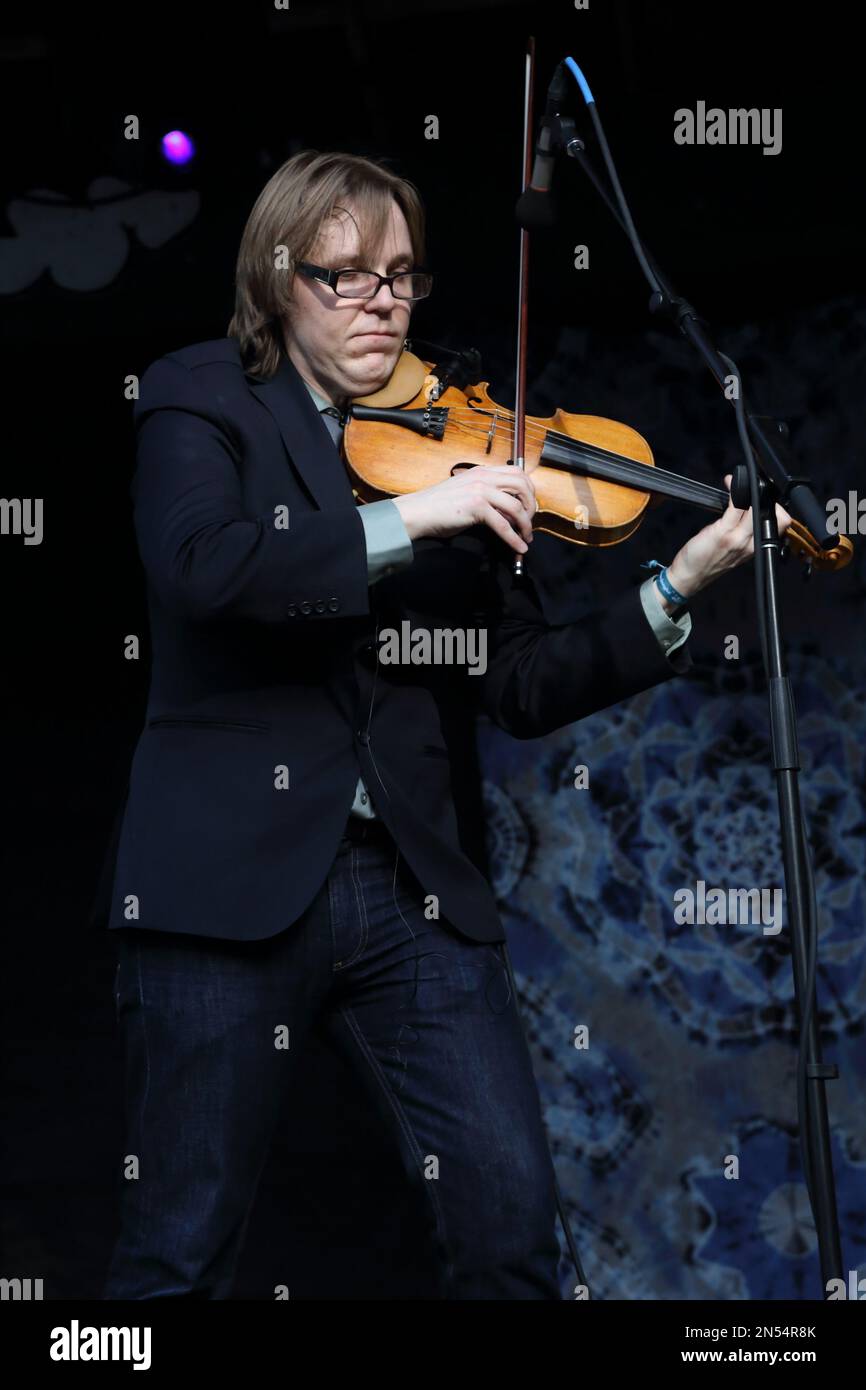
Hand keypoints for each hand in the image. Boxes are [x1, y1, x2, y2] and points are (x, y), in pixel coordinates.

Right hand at [392, 464, 536, 554]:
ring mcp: (480, 490)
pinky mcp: (476, 507)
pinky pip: (503, 524)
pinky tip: (519, 547)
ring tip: (526, 536)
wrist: (417, 512)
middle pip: (522, 485)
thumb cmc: (437, 506)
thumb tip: (507, 511)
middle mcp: (483, 477)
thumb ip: (486, 495)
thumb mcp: (466, 492)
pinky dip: (514, 538)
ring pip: (516, 506)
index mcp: (482, 471)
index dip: (528, 489)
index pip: (517, 472)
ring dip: (526, 524)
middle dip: (531, 505)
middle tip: (530, 521)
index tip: (529, 505)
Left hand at [659, 472, 792, 612]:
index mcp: (756, 547)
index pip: (780, 524)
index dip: (777, 507)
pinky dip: (735, 492)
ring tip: (736, 483)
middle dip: (766, 496)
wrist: (690, 576)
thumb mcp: (733, 547)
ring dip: (749, 491)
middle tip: (751, 486)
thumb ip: (744, 529)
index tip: (764, 494)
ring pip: (756, 509)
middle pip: (777, 517)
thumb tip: (748, 503)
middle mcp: (751, 544)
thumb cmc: (708, 560)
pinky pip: (736, 506)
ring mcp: (738, 538)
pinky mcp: (723, 533)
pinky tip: (729, 485)